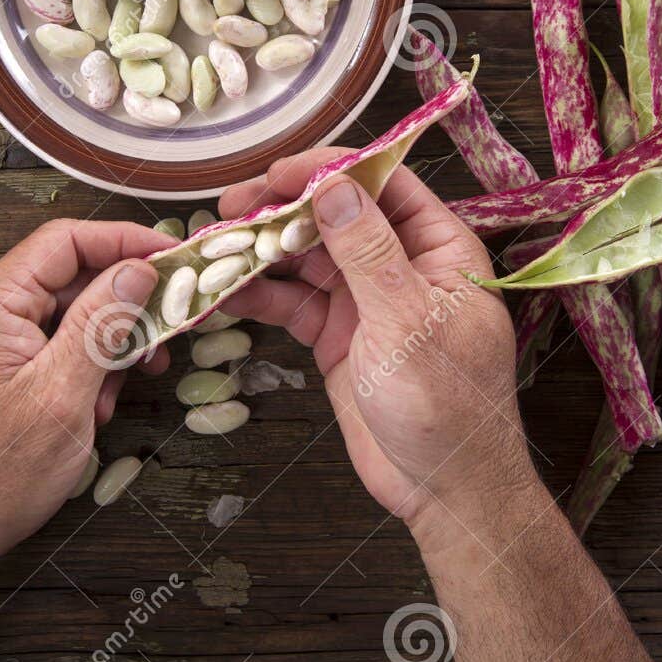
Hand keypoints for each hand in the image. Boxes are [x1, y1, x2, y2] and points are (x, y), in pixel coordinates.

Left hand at [0, 219, 170, 579]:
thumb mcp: (64, 395)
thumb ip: (103, 324)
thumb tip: (139, 270)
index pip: (65, 241)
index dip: (125, 241)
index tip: (175, 256)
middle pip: (70, 275)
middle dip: (123, 302)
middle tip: (171, 326)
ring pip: (67, 312)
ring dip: (108, 340)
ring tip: (131, 381)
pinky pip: (53, 341)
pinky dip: (85, 363)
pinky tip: (99, 403)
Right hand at [217, 151, 534, 531]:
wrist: (444, 491)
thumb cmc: (448, 407)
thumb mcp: (407, 321)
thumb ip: (368, 252)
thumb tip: (334, 187)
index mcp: (439, 249)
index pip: (383, 185)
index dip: (329, 170)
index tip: (277, 172)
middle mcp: (402, 267)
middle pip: (336, 216)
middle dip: (282, 208)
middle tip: (230, 206)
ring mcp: (368, 302)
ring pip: (308, 259)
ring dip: (262, 249)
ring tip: (213, 243)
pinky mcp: (339, 338)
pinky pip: (293, 304)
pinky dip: (259, 296)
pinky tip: (222, 291)